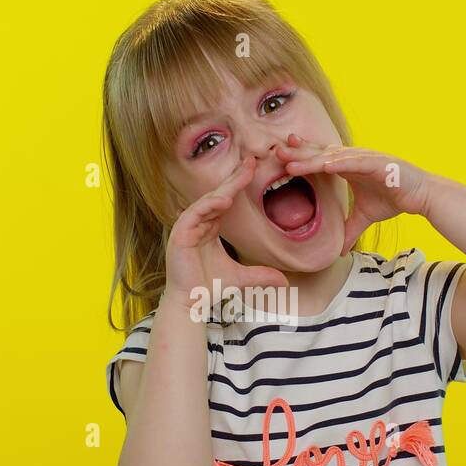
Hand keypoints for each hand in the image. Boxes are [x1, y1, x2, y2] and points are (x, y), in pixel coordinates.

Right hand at [163, 155, 288, 309]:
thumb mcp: (242, 278)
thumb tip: (285, 281)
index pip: (226, 200)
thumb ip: (262, 275)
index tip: (254, 167)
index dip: (239, 183)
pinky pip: (193, 214)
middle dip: (234, 179)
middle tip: (250, 161)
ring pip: (206, 202)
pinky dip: (206, 207)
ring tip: (238, 184)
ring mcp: (187, 228)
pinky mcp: (179, 235)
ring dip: (221, 192)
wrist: (192, 303)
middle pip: (217, 195)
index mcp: (210, 228)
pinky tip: (221, 202)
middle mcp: (198, 224)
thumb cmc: (210, 288)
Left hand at [278, 134, 434, 255]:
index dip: (300, 157)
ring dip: (312, 158)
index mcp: (347, 166)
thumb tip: (338, 251)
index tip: (278, 158)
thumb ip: (349, 230)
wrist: (421, 196)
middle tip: (275, 151)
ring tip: (291, 161)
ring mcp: (365, 158)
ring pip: (333, 156)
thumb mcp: (364, 217)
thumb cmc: (394, 198)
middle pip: (320, 153)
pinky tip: (324, 164)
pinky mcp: (378, 163)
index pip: (319, 159)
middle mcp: (353, 158)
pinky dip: (340, 162)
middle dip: (298, 152)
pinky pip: (356, 162)